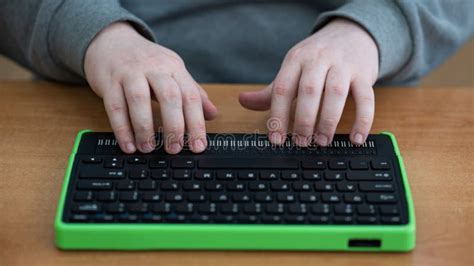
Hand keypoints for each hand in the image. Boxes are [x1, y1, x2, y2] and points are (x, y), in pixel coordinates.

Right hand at [84, 22, 217, 153]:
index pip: (190, 95)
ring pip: (139, 99)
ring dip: (145, 128)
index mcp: (174, 67)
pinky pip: (115, 106)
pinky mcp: (109, 80)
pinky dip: (122, 129)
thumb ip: (192, 92)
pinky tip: (128, 145)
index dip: (197, 123)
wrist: (111, 40)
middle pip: (169, 95)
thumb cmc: (146, 62)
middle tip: (174, 148)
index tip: (198, 145)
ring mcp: (130, 72)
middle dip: (174, 126)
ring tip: (148, 148)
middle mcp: (154, 67)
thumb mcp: (172, 71)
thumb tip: (213, 114)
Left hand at [239, 18, 378, 145]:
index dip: (277, 116)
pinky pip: (366, 97)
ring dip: (328, 121)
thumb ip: (271, 90)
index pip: (282, 88)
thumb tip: (242, 102)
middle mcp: (318, 59)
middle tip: (301, 142)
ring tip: (322, 142)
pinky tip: (357, 138)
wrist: (352, 34)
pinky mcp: (364, 73)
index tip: (276, 139)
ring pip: (335, 93)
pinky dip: (363, 120)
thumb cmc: (317, 58)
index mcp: (296, 59)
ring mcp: (343, 65)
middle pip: (308, 91)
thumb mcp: (292, 68)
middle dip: (303, 120)